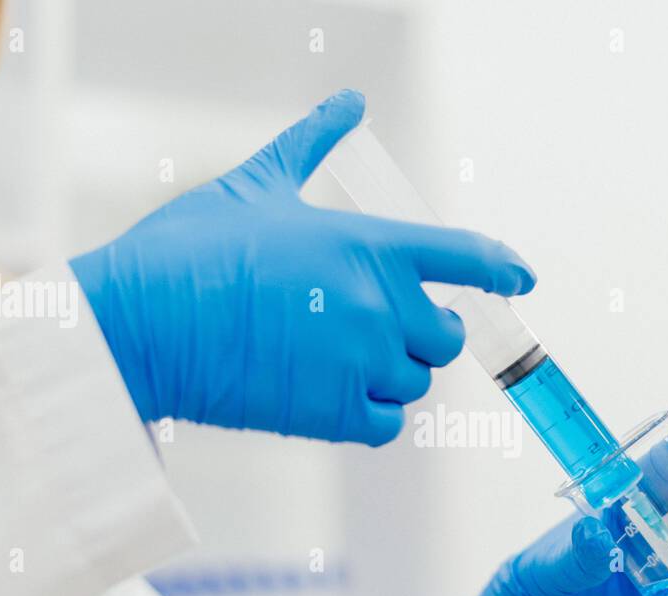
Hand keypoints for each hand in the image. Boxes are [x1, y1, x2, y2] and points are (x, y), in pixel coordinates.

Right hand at [70, 89, 534, 444]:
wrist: (144, 323)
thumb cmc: (193, 249)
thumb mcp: (259, 183)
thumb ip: (314, 141)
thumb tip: (348, 98)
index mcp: (371, 245)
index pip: (467, 256)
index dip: (502, 268)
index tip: (523, 280)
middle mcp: (382, 305)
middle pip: (445, 335)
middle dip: (422, 333)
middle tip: (376, 327)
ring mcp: (363, 363)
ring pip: (415, 382)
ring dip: (389, 374)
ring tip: (331, 357)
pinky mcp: (336, 414)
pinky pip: (387, 424)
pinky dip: (370, 414)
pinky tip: (329, 393)